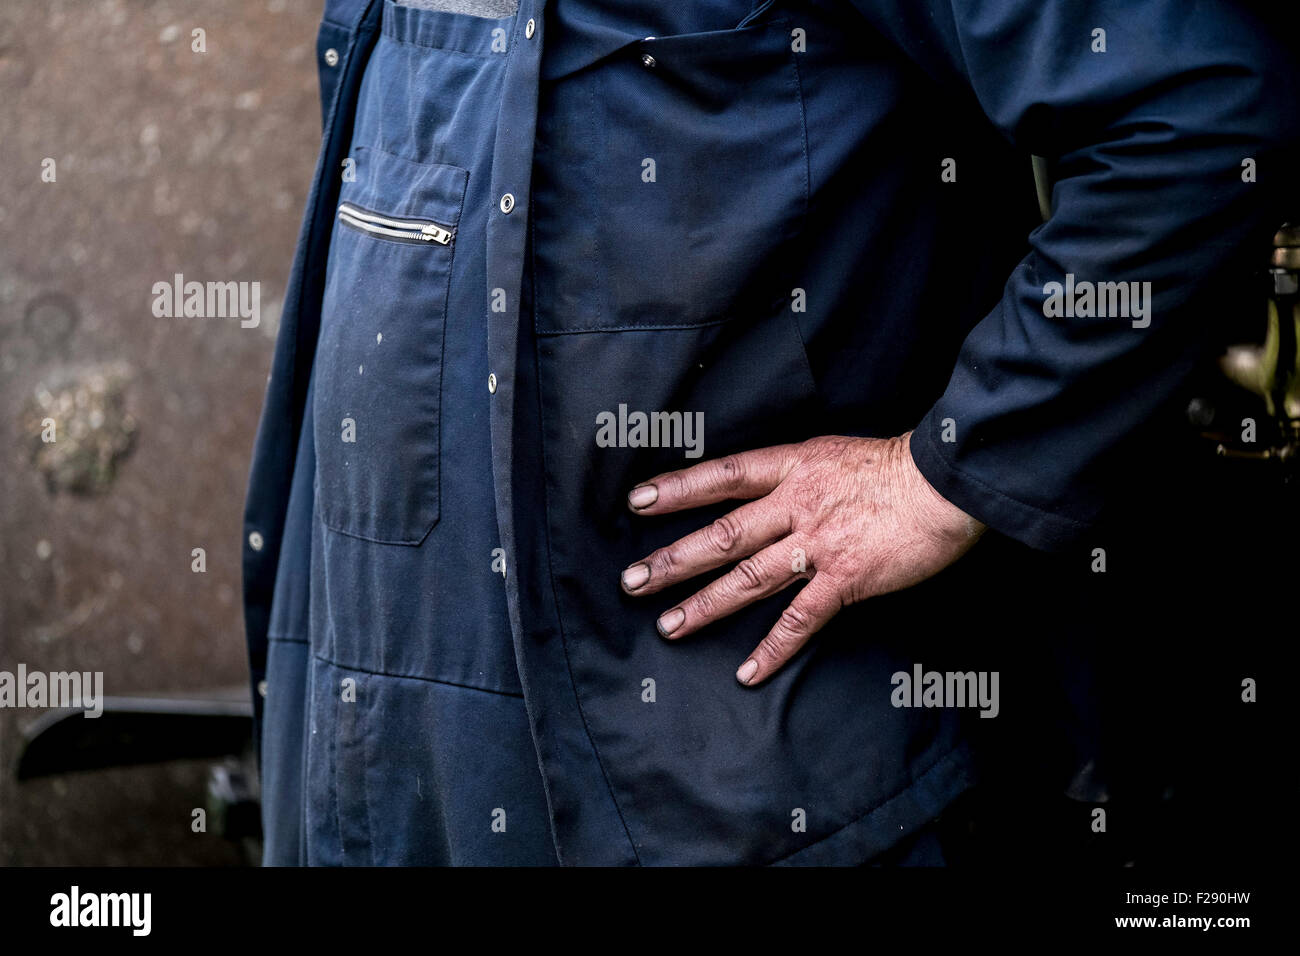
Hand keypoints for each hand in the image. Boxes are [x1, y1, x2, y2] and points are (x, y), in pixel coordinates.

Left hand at [620, 432, 984, 685]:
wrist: (947, 482)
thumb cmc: (898, 466)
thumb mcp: (835, 453)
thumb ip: (797, 475)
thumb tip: (765, 494)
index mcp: (794, 465)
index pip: (724, 476)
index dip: (678, 489)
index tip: (637, 502)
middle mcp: (797, 503)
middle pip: (723, 534)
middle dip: (673, 559)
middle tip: (631, 581)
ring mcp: (819, 543)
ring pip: (749, 577)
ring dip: (705, 604)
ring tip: (669, 627)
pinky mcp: (845, 579)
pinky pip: (800, 619)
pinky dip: (773, 648)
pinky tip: (747, 672)